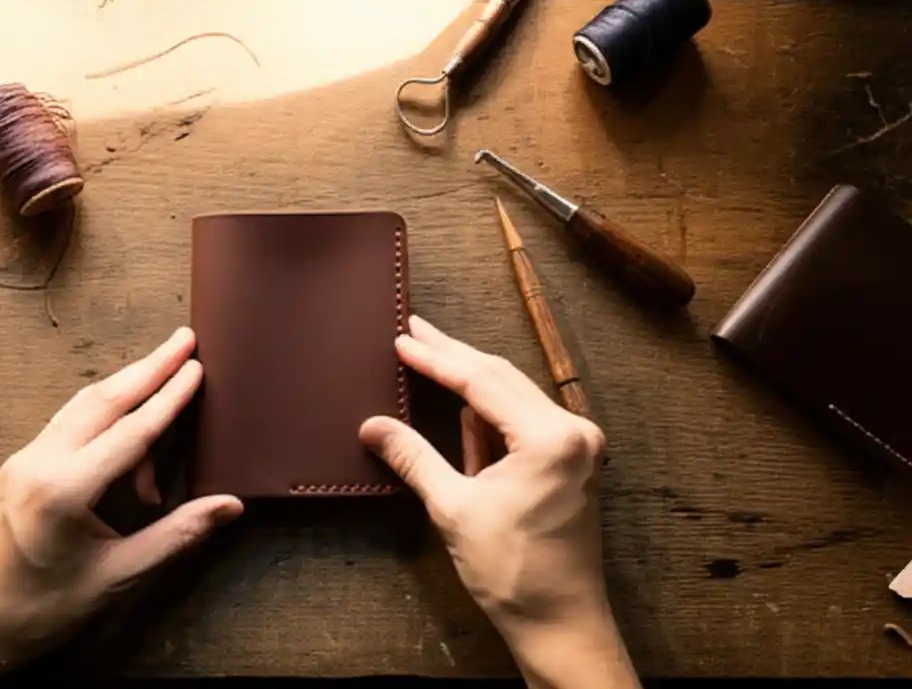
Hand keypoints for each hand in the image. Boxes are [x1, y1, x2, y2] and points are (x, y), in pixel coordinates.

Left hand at [0, 328, 242, 686]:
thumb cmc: (34, 611)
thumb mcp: (113, 579)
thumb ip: (173, 537)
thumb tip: (228, 507)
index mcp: (63, 490)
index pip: (131, 432)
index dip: (169, 398)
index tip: (196, 368)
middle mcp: (39, 462)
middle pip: (104, 400)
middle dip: (148, 367)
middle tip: (184, 339)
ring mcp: (22, 461)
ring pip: (81, 407)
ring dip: (125, 385)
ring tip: (164, 368)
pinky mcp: (16, 468)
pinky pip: (66, 425)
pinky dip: (101, 414)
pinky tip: (125, 422)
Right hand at [361, 316, 636, 687]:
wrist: (561, 622)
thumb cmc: (513, 571)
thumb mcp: (454, 508)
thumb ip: (414, 457)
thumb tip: (373, 425)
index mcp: (550, 438)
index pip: (482, 381)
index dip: (436, 359)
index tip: (402, 339)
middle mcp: (573, 431)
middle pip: (502, 377)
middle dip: (454, 355)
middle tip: (414, 329)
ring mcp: (577, 446)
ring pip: (512, 397)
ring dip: (471, 385)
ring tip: (428, 358)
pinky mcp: (571, 462)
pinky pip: (523, 424)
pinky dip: (489, 419)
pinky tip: (461, 409)